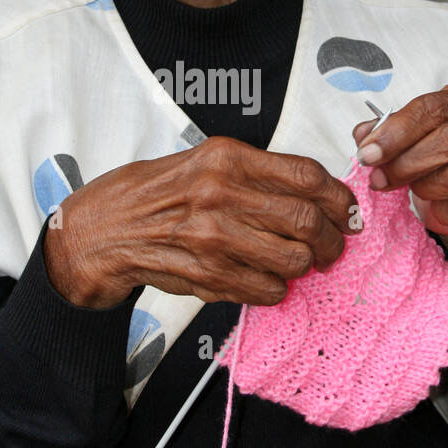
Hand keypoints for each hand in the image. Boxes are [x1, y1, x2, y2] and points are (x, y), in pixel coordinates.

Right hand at [43, 136, 359, 307]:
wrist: (101, 230)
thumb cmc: (156, 194)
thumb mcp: (204, 162)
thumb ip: (257, 174)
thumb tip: (317, 193)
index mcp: (226, 158)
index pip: (306, 174)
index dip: (338, 196)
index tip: (346, 210)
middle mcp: (220, 193)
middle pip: (308, 220)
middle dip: (333, 239)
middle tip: (334, 247)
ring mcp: (211, 237)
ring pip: (293, 259)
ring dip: (306, 266)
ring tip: (300, 264)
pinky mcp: (204, 275)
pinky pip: (265, 290)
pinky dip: (275, 289)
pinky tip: (265, 279)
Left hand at [351, 78, 447, 250]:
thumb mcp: (424, 126)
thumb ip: (393, 127)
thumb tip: (364, 136)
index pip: (435, 108)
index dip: (396, 132)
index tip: (368, 152)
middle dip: (406, 163)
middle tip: (379, 177)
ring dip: (424, 187)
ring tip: (415, 186)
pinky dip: (443, 211)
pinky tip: (439, 204)